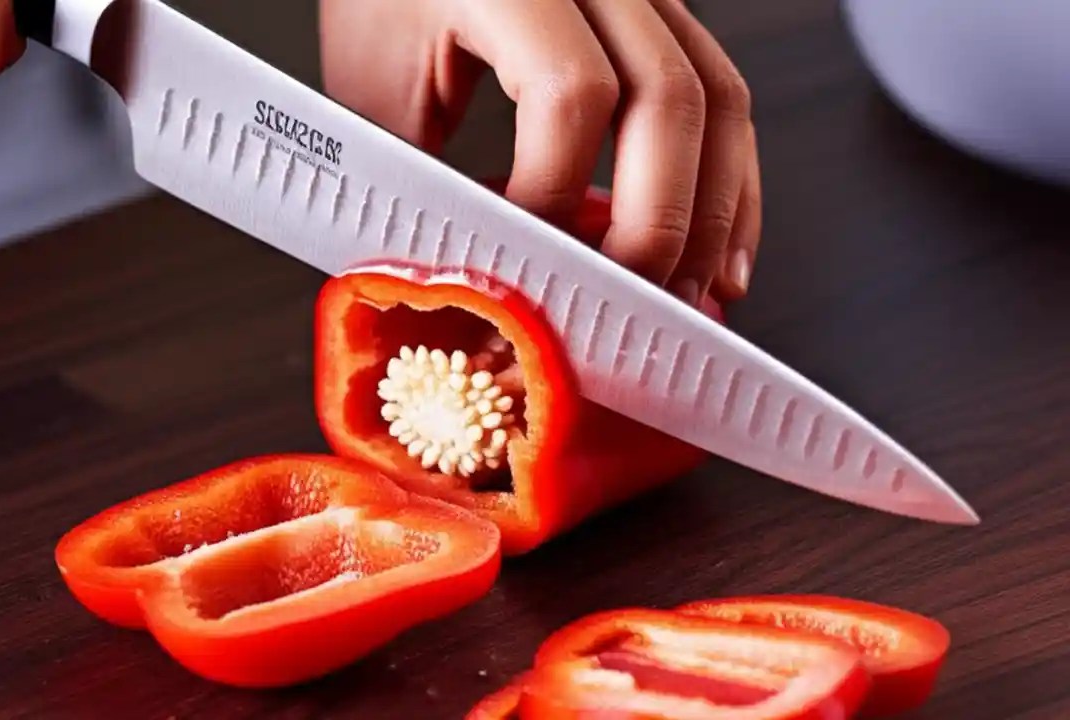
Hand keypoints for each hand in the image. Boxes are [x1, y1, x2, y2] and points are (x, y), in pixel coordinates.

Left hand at [319, 0, 760, 304]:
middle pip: (668, 98)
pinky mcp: (663, 15)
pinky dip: (728, 182)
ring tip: (687, 298)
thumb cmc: (383, 6)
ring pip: (717, 99)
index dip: (557, 196)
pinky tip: (716, 251)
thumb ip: (420, 179)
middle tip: (622, 307)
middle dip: (654, 225)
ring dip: (711, 214)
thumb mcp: (375, 89)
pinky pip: (722, 94)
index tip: (528, 267)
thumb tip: (477, 288)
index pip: (570, 93)